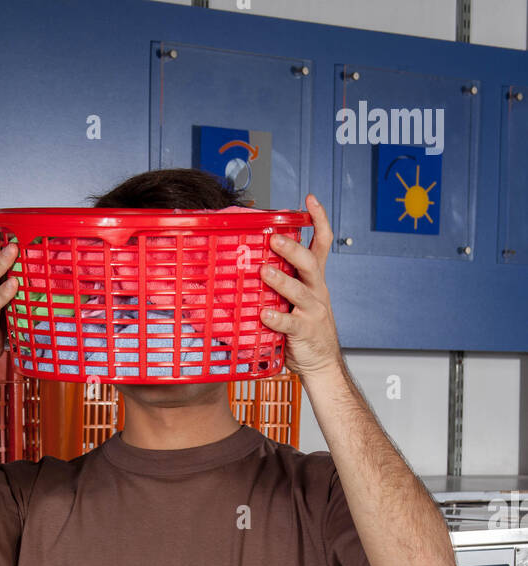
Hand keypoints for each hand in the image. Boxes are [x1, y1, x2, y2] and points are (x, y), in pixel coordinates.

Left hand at [258, 194, 342, 379]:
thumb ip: (277, 285)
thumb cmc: (302, 331)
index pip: (322, 243)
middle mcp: (317, 291)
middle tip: (274, 239)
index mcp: (315, 280)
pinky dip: (277, 318)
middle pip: (309, 262)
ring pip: (300, 290)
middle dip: (292, 249)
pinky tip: (264, 314)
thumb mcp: (294, 302)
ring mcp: (313, 312)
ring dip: (282, 280)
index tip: (309, 199)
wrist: (321, 364)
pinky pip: (291, 324)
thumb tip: (244, 268)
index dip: (319, 220)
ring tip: (264, 271)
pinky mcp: (306, 332)